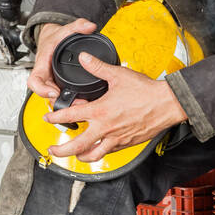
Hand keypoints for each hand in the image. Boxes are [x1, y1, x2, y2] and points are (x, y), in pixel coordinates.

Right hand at [26, 19, 97, 98]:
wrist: (50, 39)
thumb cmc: (53, 37)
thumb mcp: (65, 29)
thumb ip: (78, 26)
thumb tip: (90, 26)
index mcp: (42, 63)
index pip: (34, 80)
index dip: (42, 89)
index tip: (54, 93)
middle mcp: (44, 74)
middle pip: (44, 93)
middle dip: (57, 100)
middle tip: (73, 103)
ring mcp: (49, 79)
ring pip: (51, 96)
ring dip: (62, 101)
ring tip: (78, 103)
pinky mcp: (54, 82)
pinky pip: (57, 93)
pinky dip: (65, 98)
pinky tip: (77, 101)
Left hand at [43, 51, 186, 160]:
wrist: (167, 104)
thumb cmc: (146, 91)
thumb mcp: (118, 75)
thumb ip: (97, 67)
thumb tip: (84, 58)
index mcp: (100, 111)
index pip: (70, 116)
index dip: (55, 117)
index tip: (47, 117)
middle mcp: (106, 128)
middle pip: (77, 145)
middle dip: (61, 150)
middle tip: (52, 149)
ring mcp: (116, 139)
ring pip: (93, 155)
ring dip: (79, 156)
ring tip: (73, 155)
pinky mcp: (126, 144)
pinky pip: (108, 152)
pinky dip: (99, 153)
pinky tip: (97, 149)